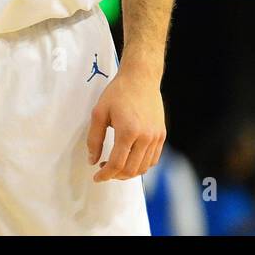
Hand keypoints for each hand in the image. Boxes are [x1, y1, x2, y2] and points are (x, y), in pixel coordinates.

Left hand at [86, 67, 165, 181]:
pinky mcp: (162, 134)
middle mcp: (145, 137)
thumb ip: (94, 139)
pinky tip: (130, 159)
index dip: (105, 175)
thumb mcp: (99, 113)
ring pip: (143, 167)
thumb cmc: (119, 92)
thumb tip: (92, 160)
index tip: (97, 177)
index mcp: (128, 131)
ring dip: (128, 172)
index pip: (117, 164)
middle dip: (115, 175)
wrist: (141, 77)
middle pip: (131, 170)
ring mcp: (156, 136)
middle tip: (104, 170)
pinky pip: (153, 159)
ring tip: (116, 165)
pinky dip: (141, 165)